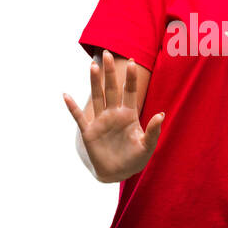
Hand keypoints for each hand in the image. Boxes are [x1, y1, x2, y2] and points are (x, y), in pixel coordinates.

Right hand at [63, 50, 164, 182]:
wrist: (117, 173)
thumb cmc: (135, 159)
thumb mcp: (147, 146)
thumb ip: (153, 130)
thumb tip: (161, 114)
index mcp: (128, 115)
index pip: (130, 92)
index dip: (130, 78)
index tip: (133, 62)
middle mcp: (113, 114)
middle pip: (111, 89)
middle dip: (110, 72)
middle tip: (108, 54)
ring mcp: (100, 121)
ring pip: (97, 97)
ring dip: (94, 82)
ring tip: (93, 66)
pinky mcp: (89, 132)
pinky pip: (79, 117)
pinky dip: (72, 107)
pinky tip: (66, 95)